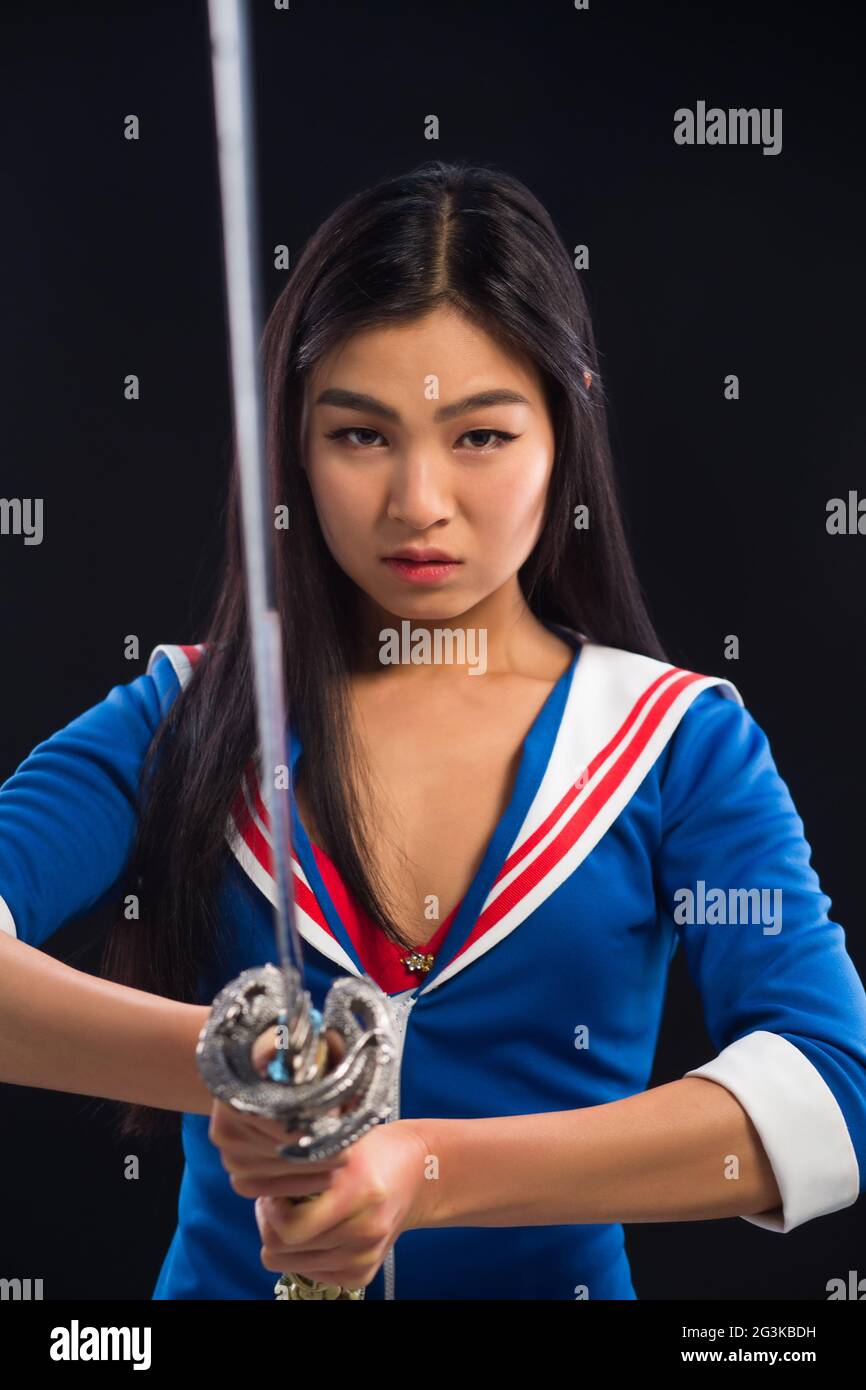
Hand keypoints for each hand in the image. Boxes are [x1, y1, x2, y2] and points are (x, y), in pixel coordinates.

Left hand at [254, 1120, 428, 1287]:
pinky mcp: (363, 1273)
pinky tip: (316, 1227)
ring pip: (291, 1264)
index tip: (275, 1188)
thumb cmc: (371, 1152)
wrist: (417, 1173)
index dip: (270, 1209)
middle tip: (278, 1199)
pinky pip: (309, 1273)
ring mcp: (365, 1255)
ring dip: (285, 1239)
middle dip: (270, 1223)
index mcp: (358, 1191)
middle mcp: (364, 1229)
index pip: (289, 1228)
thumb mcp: (339, 1143)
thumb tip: (256, 1178)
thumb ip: (303, 1159)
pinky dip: (304, 1253)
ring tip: (296, 1211)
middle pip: (283, 1249)